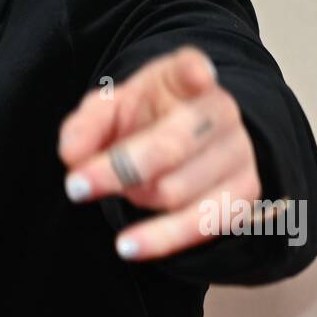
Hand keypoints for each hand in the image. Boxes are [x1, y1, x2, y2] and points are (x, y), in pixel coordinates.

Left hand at [57, 45, 263, 261]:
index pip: (192, 69)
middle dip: (119, 169)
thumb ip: (87, 124)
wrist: (186, 144)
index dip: (196, 72)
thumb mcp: (110, 110)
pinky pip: (202, 225)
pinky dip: (160, 239)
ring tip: (121, 193)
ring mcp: (239, 152)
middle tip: (74, 185)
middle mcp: (220, 111)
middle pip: (171, 145)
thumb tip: (71, 154)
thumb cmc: (143, 121)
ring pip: (177, 190)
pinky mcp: (245, 193)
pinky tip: (127, 246)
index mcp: (185, 78)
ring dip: (135, 197)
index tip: (198, 76)